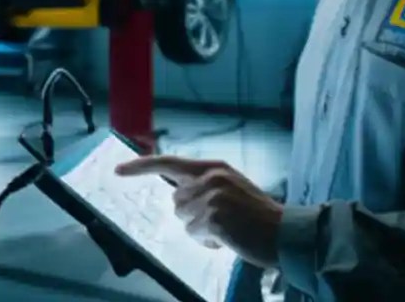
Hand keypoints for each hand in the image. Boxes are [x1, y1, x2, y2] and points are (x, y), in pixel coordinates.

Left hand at [116, 155, 283, 268]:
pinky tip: (228, 239)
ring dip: (201, 230)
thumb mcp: (232, 187)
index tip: (118, 170)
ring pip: (184, 219)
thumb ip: (205, 185)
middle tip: (221, 221)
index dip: (140, 166)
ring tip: (228, 229)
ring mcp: (212, 197)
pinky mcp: (214, 218)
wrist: (286, 232)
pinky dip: (208, 242)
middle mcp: (211, 177)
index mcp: (215, 167)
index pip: (169, 162)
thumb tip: (178, 195)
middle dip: (191, 215)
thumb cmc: (259, 215)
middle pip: (176, 200)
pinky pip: (195, 234)